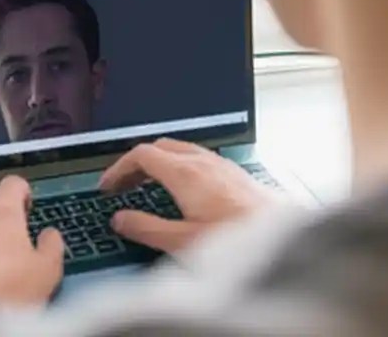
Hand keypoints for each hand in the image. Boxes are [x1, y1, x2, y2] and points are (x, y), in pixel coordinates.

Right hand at [99, 138, 278, 253]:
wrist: (280, 235)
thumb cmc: (236, 238)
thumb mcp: (181, 241)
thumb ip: (146, 228)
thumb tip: (120, 219)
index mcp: (186, 173)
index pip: (142, 154)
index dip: (119, 168)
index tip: (107, 187)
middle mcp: (204, 162)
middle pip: (160, 147)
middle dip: (137, 163)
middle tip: (123, 187)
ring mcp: (221, 165)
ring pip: (181, 150)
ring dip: (159, 164)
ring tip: (147, 188)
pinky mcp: (234, 173)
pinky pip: (199, 159)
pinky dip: (180, 167)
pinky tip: (182, 191)